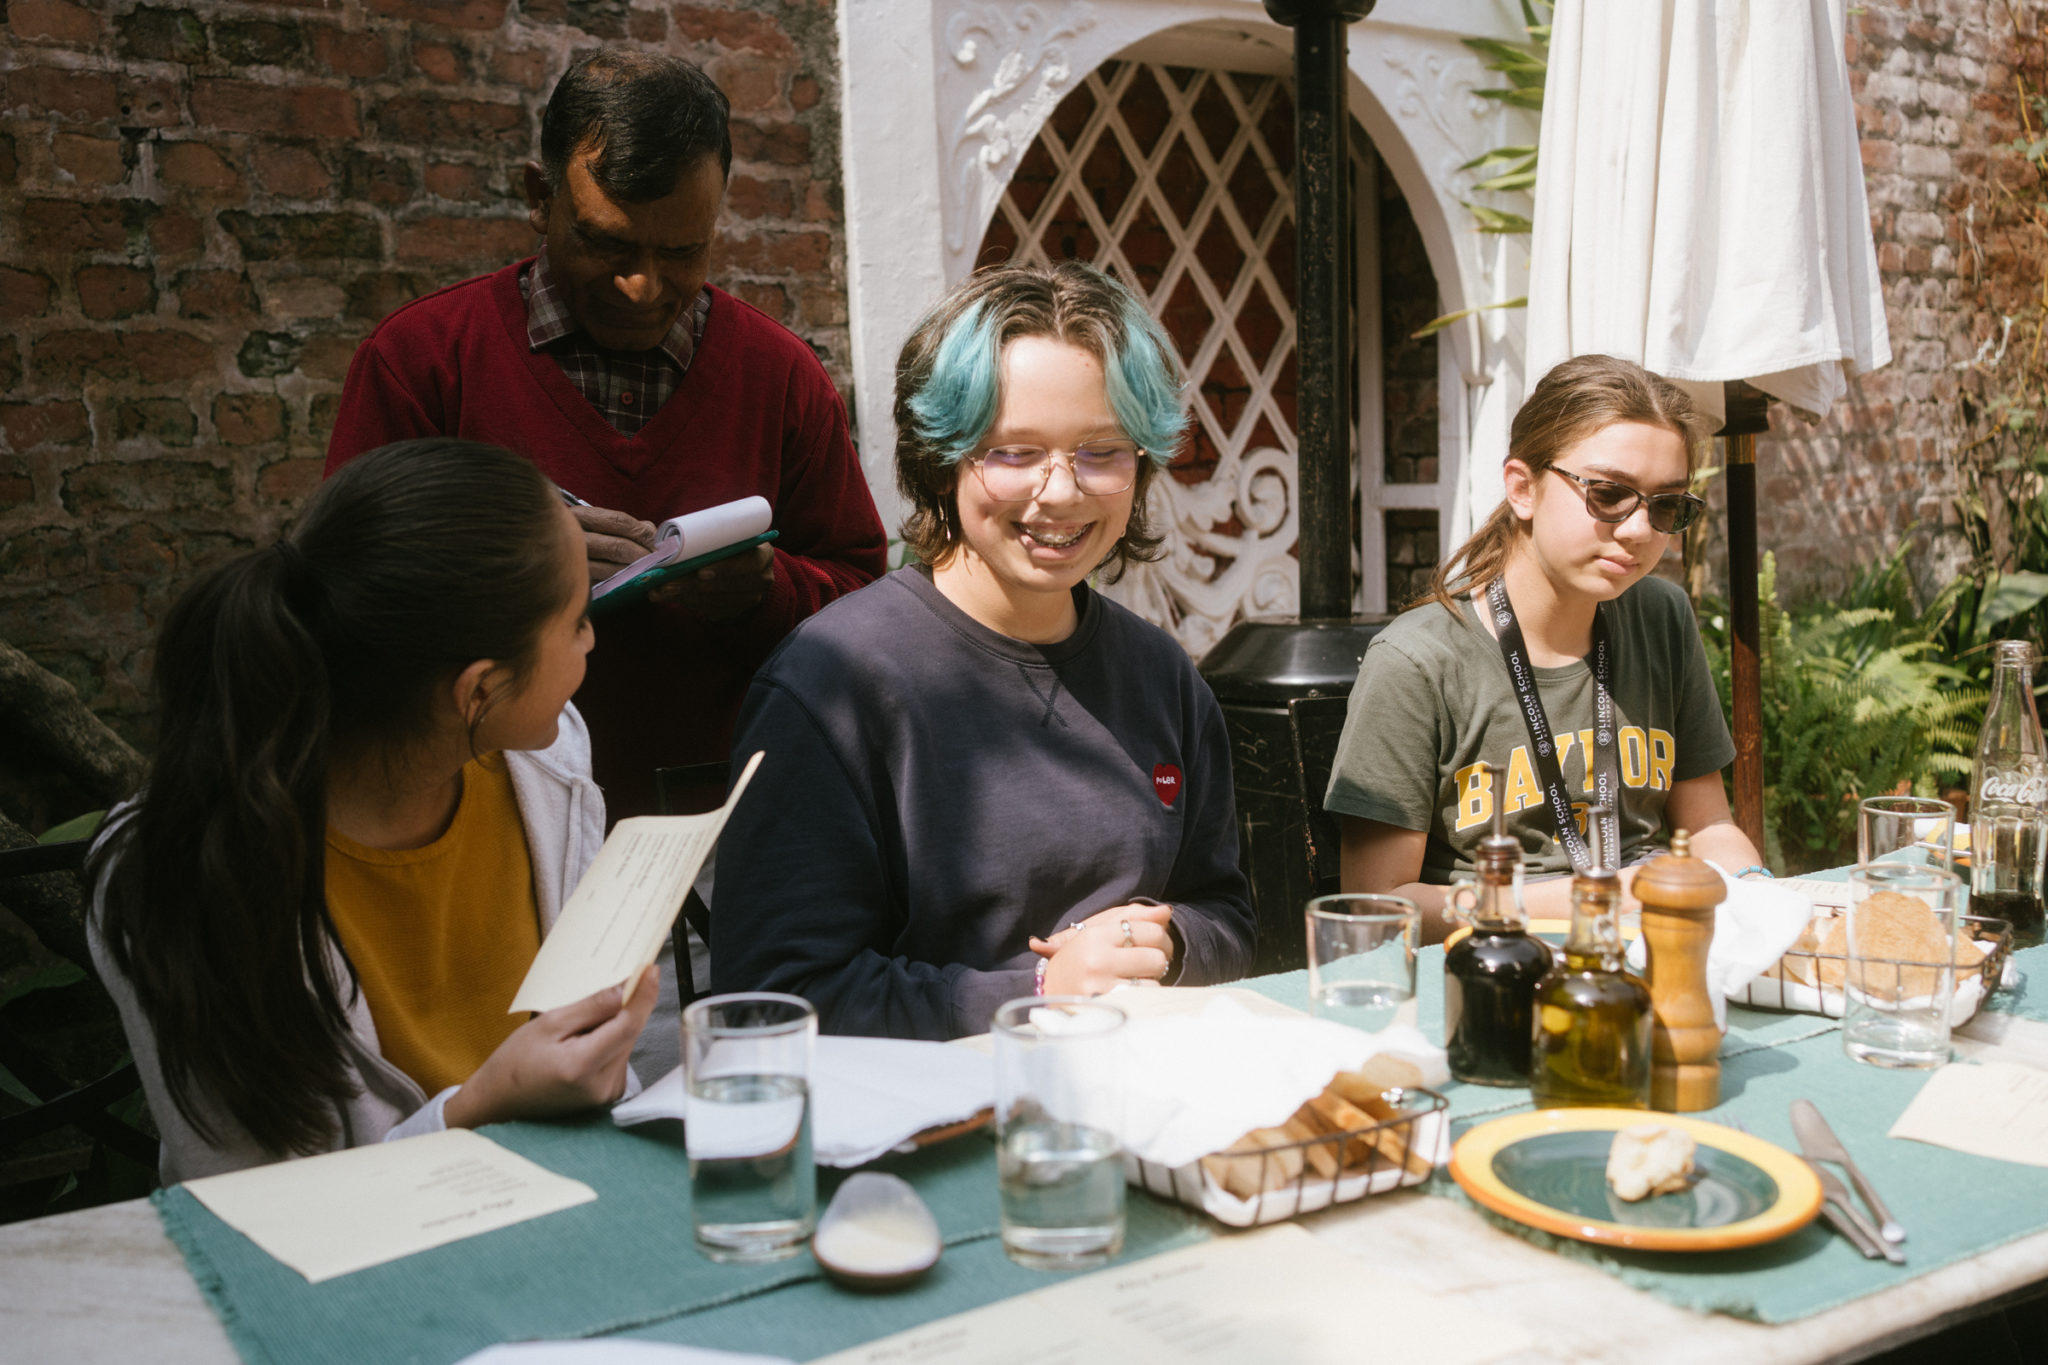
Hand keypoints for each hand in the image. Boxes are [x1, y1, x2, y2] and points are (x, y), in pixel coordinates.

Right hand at [444, 965, 658, 1128]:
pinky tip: (582, 1043)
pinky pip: (618, 1055)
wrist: (500, 1101)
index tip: (651, 969)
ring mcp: (607, 1093)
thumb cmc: (516, 1063)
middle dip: (623, 1007)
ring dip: (613, 1026)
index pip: (628, 1024)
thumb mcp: (548, 1024)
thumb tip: (625, 988)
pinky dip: (608, 1041)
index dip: (643, 994)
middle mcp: (602, 1084)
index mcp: (583, 1066)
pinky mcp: (608, 1094)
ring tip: (577, 1029)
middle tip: (602, 992)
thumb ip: (591, 1007)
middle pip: (629, 1032)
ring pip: (625, 1042)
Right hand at [571, 505, 657, 584]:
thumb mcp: (598, 525)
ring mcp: (569, 561)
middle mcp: (570, 536)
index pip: (619, 521)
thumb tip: (653, 533)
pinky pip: (602, 585)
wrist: (540, 555)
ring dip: (635, 573)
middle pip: (618, 546)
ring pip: (611, 569)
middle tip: (659, 563)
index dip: (644, 534)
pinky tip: (631, 584)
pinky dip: (621, 584)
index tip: (659, 544)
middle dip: (644, 556)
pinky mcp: (571, 583)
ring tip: (649, 574)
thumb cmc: (577, 538)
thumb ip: (627, 526)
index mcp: (579, 516)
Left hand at [647, 543, 775, 621]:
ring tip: (661, 591)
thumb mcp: (729, 535)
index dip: (725, 568)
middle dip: (693, 585)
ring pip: (716, 601)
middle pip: (727, 586)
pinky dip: (689, 603)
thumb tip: (672, 543)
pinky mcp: (735, 611)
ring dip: (686, 596)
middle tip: (667, 584)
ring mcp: (750, 598)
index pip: (749, 563)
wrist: (746, 564)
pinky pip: (711, 610)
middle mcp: (762, 579)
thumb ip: (712, 538)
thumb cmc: (731, 542)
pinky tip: (671, 597)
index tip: (700, 571)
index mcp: (764, 555)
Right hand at [1029, 902, 1174, 995]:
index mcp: (1096, 935)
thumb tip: (1166, 911)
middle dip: (1158, 962)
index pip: (1152, 931)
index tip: (1155, 946)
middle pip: (1157, 958)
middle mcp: (1097, 959)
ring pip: (1153, 984)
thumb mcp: (1098, 931)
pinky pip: (1142, 1002)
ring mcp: (1100, 987)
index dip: (1162, 939)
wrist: (1047, 993)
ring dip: (1149, 984)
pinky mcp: (1104, 1010)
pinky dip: (1141, 1000)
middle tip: (1147, 965)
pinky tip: (1129, 996)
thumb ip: (1133, 918)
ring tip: (1134, 981)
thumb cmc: (1078, 959)